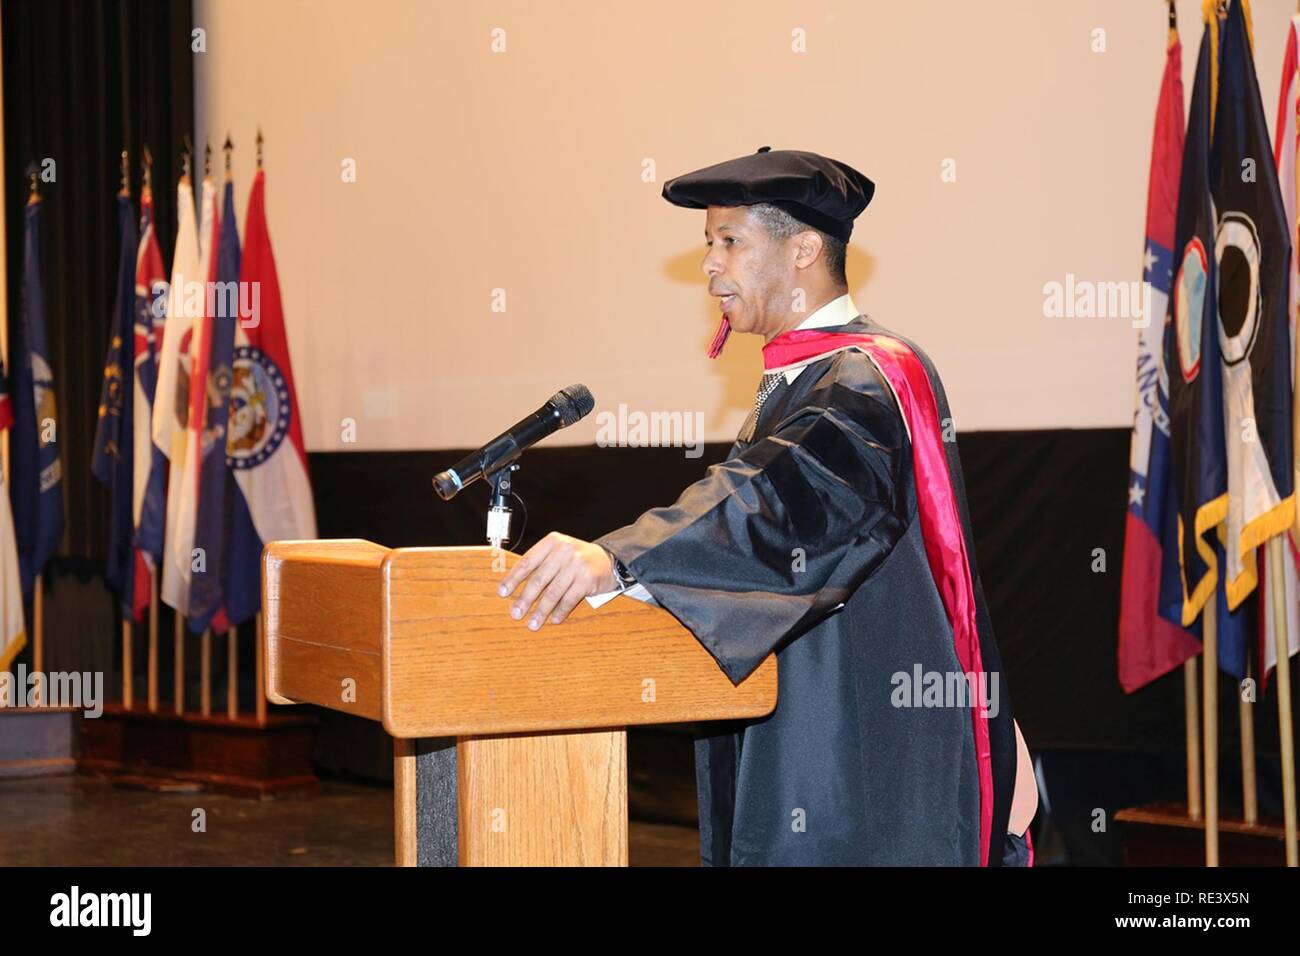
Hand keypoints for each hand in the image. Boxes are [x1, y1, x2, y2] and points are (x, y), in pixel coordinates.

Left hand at [497, 532, 617, 629]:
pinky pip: (569, 599)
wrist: (610, 561)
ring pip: (553, 592)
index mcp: (552, 542)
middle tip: (516, 613)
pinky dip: (560, 611)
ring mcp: (577, 565)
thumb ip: (540, 564)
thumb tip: (514, 586)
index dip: (513, 579)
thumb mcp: (559, 553)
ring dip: (541, 611)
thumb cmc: (577, 559)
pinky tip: (554, 620)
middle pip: (538, 579)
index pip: (527, 562)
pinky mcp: (587, 579)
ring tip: (533, 624)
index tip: (502, 593)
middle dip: (525, 599)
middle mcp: (564, 550)